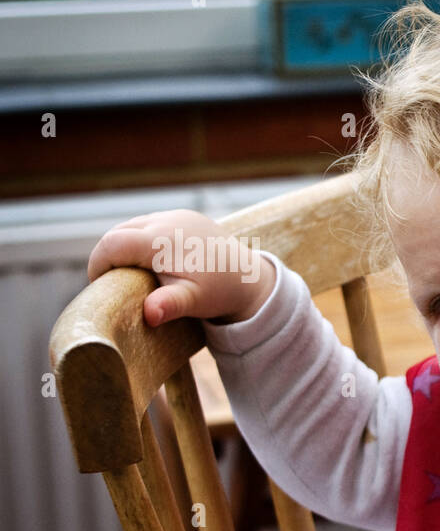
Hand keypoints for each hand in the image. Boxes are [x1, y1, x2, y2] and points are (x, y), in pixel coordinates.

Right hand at [86, 209, 273, 326]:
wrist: (252, 278)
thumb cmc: (219, 293)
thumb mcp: (193, 301)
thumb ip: (169, 305)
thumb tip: (150, 314)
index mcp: (161, 240)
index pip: (111, 245)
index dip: (97, 264)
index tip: (98, 287)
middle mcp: (166, 221)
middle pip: (118, 233)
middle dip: (108, 256)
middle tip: (111, 283)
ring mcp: (176, 215)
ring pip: (132, 226)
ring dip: (123, 246)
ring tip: (127, 274)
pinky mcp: (185, 216)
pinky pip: (150, 223)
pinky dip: (141, 240)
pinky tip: (147, 261)